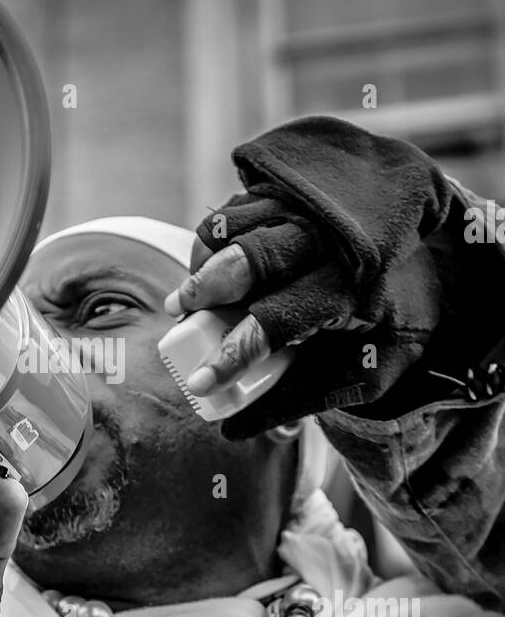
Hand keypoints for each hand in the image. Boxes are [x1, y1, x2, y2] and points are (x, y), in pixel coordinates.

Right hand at [163, 117, 452, 437]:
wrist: (436, 255)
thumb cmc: (394, 322)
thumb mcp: (369, 368)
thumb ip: (302, 396)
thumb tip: (233, 428)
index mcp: (352, 287)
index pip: (281, 319)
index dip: (235, 352)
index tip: (202, 383)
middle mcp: (331, 238)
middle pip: (257, 255)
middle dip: (210, 286)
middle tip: (181, 312)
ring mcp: (312, 206)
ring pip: (241, 222)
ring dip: (205, 256)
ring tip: (189, 292)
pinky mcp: (297, 189)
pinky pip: (242, 203)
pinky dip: (216, 232)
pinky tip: (205, 260)